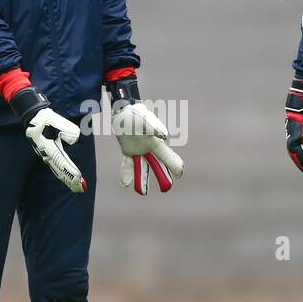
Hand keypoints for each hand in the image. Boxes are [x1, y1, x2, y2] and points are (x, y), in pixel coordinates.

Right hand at [9, 86, 86, 192]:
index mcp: (48, 146)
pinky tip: (67, 178)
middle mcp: (46, 154)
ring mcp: (45, 155)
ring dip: (67, 179)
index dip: (70, 170)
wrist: (32, 118)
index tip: (79, 177)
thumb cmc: (44, 118)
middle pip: (60, 170)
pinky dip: (63, 174)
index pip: (61, 161)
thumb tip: (74, 139)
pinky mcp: (47, 155)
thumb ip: (66, 128)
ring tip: (76, 187)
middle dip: (70, 179)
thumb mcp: (55, 119)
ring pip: (58, 170)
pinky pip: (56, 167)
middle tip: (80, 188)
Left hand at [106, 75, 183, 194]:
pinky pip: (128, 164)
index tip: (179, 173)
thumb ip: (154, 126)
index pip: (169, 157)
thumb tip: (164, 136)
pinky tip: (126, 184)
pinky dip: (127, 173)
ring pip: (143, 168)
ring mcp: (139, 150)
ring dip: (143, 180)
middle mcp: (150, 148)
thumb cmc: (136, 112)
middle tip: (167, 188)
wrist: (123, 108)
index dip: (175, 165)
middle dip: (163, 176)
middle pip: (159, 165)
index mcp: (156, 142)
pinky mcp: (128, 150)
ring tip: (143, 193)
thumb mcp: (145, 119)